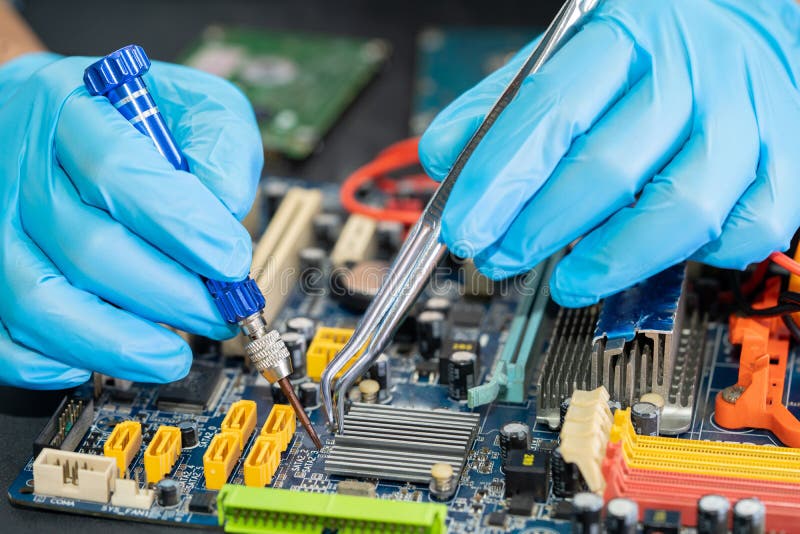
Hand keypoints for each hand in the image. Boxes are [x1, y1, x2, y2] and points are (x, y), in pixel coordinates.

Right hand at [0, 53, 262, 387]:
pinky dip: (50, 361)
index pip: (118, 170)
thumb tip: (228, 206)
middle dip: (171, 294)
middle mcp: (17, 166)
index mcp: (69, 109)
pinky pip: (2, 335)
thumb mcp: (185, 100)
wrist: (40, 114)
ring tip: (173, 355)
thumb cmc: (120, 114)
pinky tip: (101, 358)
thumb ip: (218, 142)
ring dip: (119, 343)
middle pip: (88, 247)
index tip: (231, 261)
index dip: (182, 226)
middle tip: (221, 312)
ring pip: (40, 301)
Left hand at [419, 0, 799, 306]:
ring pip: (682, 212)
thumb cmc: (661, 38)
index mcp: (627, 33)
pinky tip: (657, 250)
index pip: (550, 113)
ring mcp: (747, 120)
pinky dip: (697, 255)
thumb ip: (508, 99)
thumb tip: (446, 154)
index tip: (465, 228)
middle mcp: (693, 74)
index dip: (500, 180)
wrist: (766, 10)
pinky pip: (747, 229)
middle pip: (608, 169)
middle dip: (539, 229)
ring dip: (612, 260)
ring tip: (569, 282)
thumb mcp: (576, 45)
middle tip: (500, 257)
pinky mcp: (788, 163)